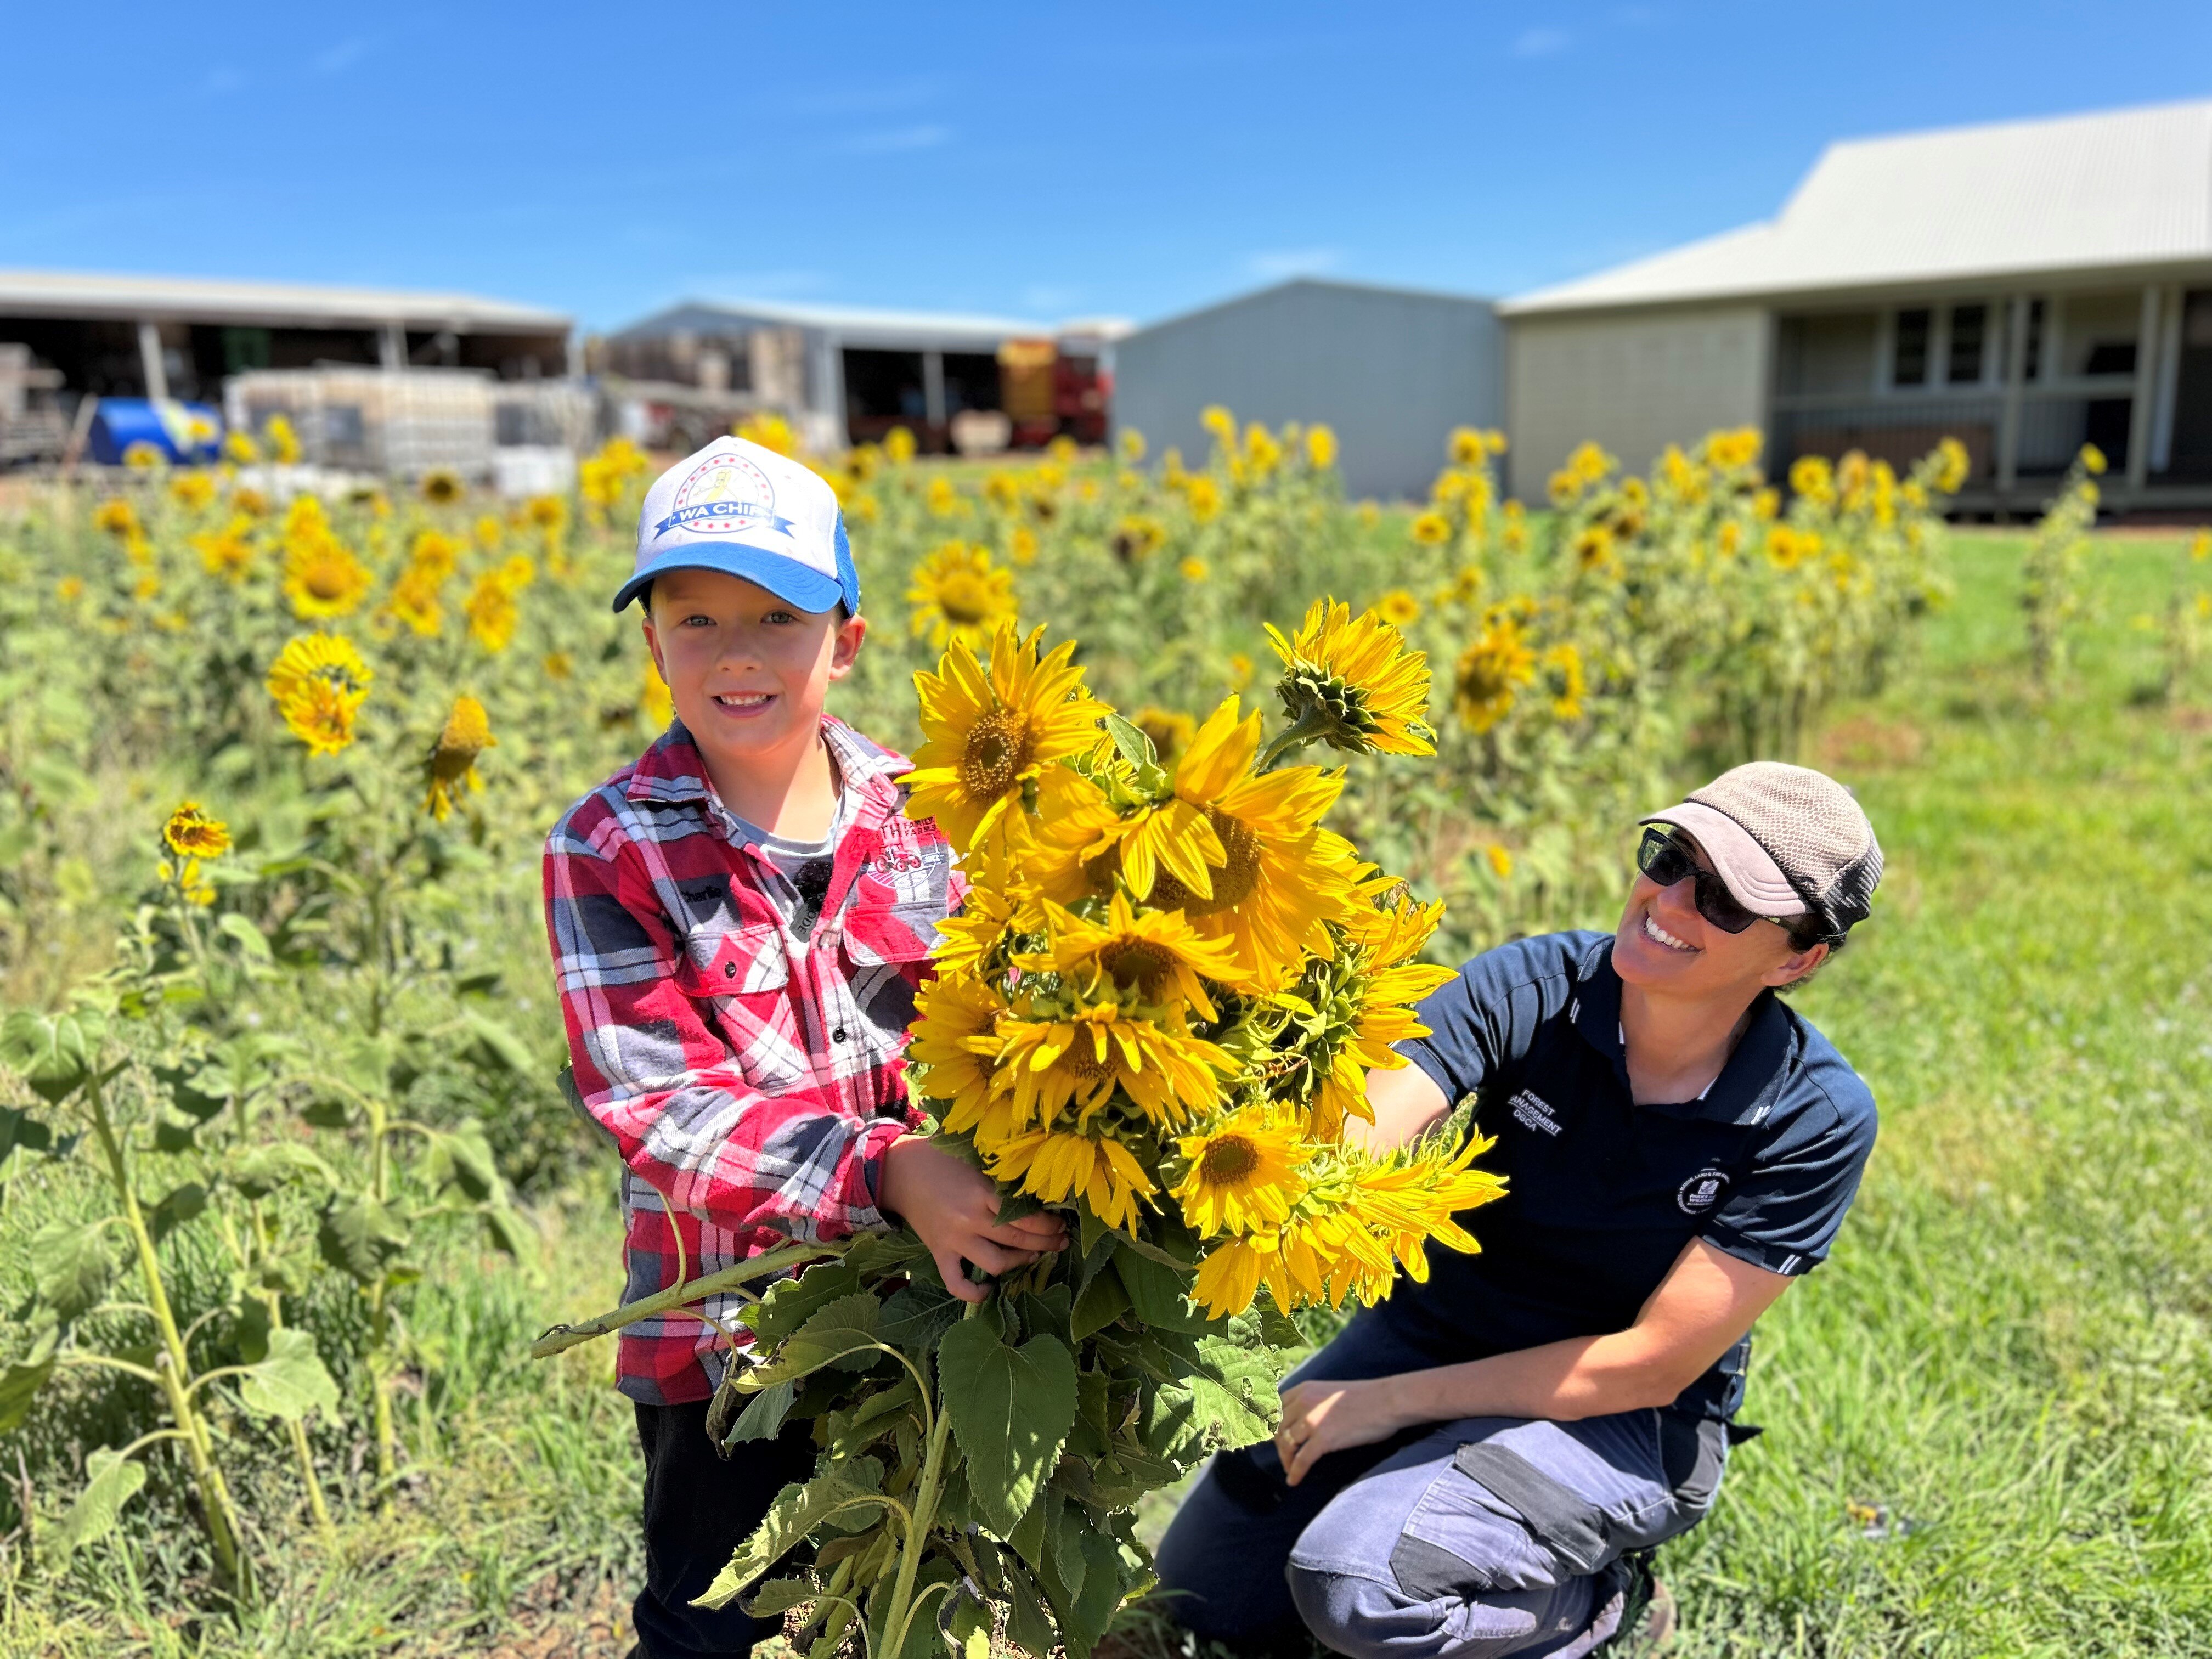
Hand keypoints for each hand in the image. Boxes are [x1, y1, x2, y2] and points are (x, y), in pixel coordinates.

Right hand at [877, 1135, 1066, 1303]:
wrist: (900, 1171)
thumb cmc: (942, 1159)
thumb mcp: (975, 1158)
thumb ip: (1001, 1174)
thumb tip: (1038, 1183)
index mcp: (981, 1192)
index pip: (1026, 1216)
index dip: (1049, 1225)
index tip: (1061, 1224)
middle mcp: (970, 1219)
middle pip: (1017, 1240)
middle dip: (1046, 1244)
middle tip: (1060, 1242)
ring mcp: (954, 1240)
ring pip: (996, 1264)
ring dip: (1019, 1263)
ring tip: (1033, 1256)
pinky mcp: (939, 1254)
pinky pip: (956, 1283)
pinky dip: (973, 1292)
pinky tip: (989, 1289)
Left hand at [1276, 1376, 1414, 1486]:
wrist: (1387, 1401)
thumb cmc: (1364, 1398)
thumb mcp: (1329, 1392)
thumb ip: (1311, 1402)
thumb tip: (1298, 1420)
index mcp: (1304, 1389)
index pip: (1274, 1408)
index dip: (1270, 1425)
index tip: (1271, 1438)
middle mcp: (1303, 1402)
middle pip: (1278, 1428)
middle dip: (1278, 1445)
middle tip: (1285, 1457)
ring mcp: (1313, 1420)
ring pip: (1286, 1445)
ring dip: (1286, 1460)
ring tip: (1291, 1469)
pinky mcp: (1324, 1438)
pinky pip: (1302, 1460)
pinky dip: (1296, 1472)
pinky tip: (1294, 1481)